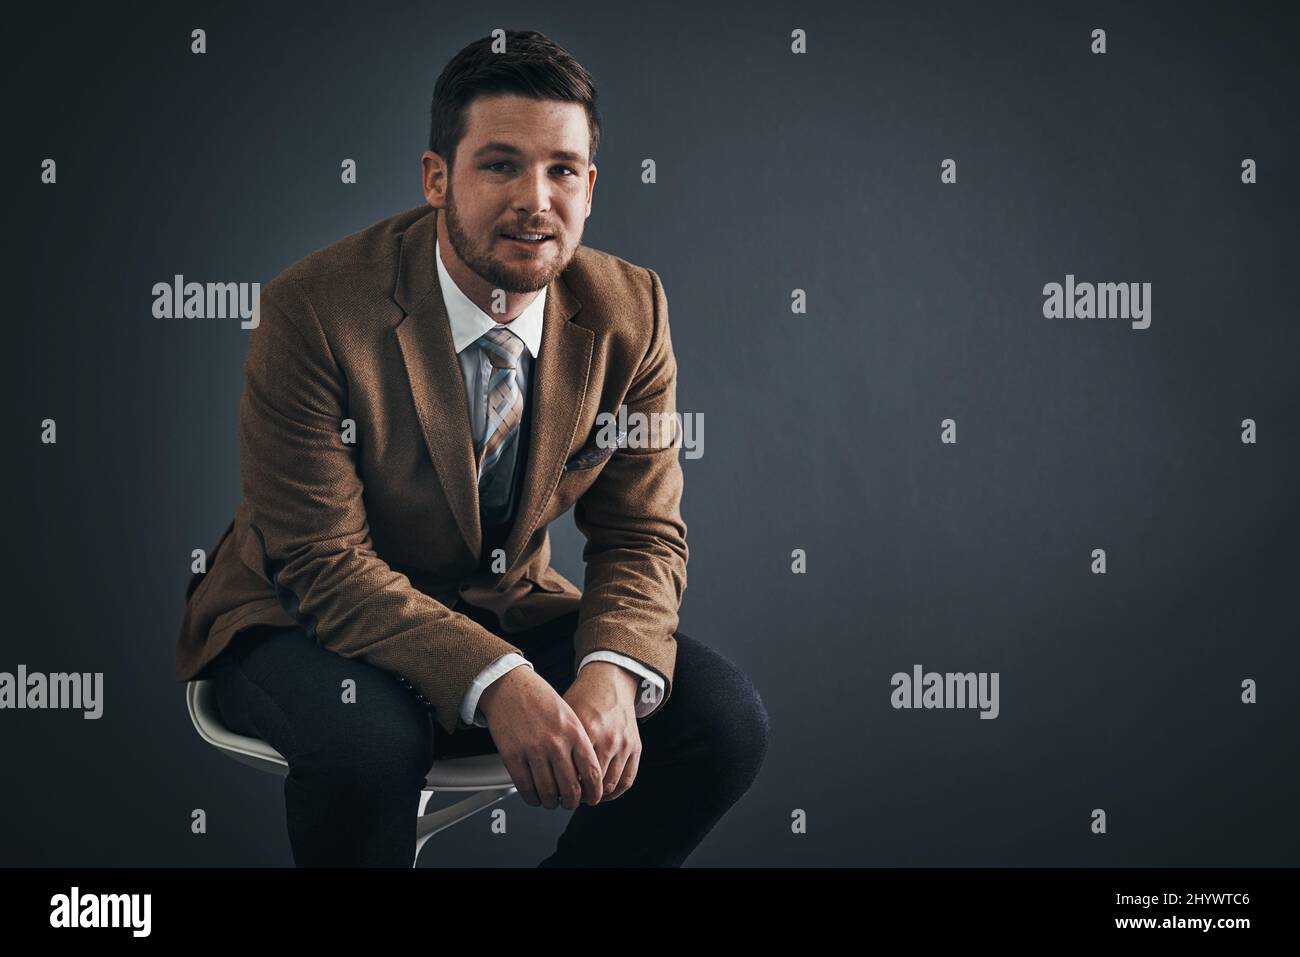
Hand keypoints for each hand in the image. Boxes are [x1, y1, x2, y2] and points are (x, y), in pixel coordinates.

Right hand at [477, 666, 602, 809]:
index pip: (592, 773)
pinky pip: (525, 787)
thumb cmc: (539, 699)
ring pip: (547, 792)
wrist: (509, 685)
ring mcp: (533, 750)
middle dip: (572, 802)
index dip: (594, 792)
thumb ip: (578, 743)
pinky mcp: (512, 755)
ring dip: (551, 803)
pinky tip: (534, 796)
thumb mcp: (569, 715)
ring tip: (551, 801)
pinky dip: (531, 798)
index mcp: (575, 732)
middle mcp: (556, 743)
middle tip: (570, 803)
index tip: (592, 798)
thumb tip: (584, 774)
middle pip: (570, 789)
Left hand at [563, 662, 642, 802]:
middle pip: (592, 784)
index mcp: (586, 730)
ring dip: (597, 797)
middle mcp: (607, 739)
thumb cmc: (583, 697)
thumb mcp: (565, 715)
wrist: (610, 681)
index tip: (557, 793)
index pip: (574, 773)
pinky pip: (628, 780)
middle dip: (579, 796)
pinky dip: (615, 792)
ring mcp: (624, 744)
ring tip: (585, 798)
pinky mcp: (635, 747)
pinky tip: (604, 794)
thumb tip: (545, 772)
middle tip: (569, 799)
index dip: (564, 788)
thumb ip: (558, 743)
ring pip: (610, 786)